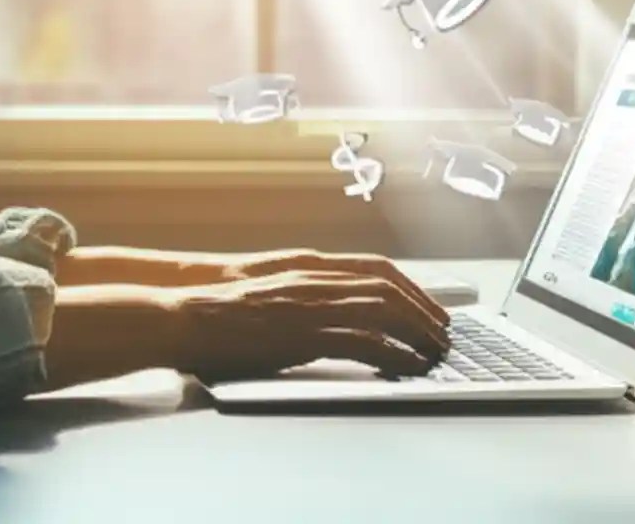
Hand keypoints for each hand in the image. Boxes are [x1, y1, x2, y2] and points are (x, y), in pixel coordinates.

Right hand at [170, 269, 450, 381]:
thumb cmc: (225, 311)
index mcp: (313, 268)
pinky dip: (394, 353)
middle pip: (390, 288)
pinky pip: (365, 341)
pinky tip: (408, 365)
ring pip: (385, 311)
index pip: (379, 269)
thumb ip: (309, 297)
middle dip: (424, 311)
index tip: (431, 306)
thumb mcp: (276, 292)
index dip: (412, 287)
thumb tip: (336, 314)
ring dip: (417, 331)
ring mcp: (314, 305)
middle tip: (444, 333)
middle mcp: (320, 280)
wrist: (190, 315)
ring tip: (435, 352)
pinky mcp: (307, 334)